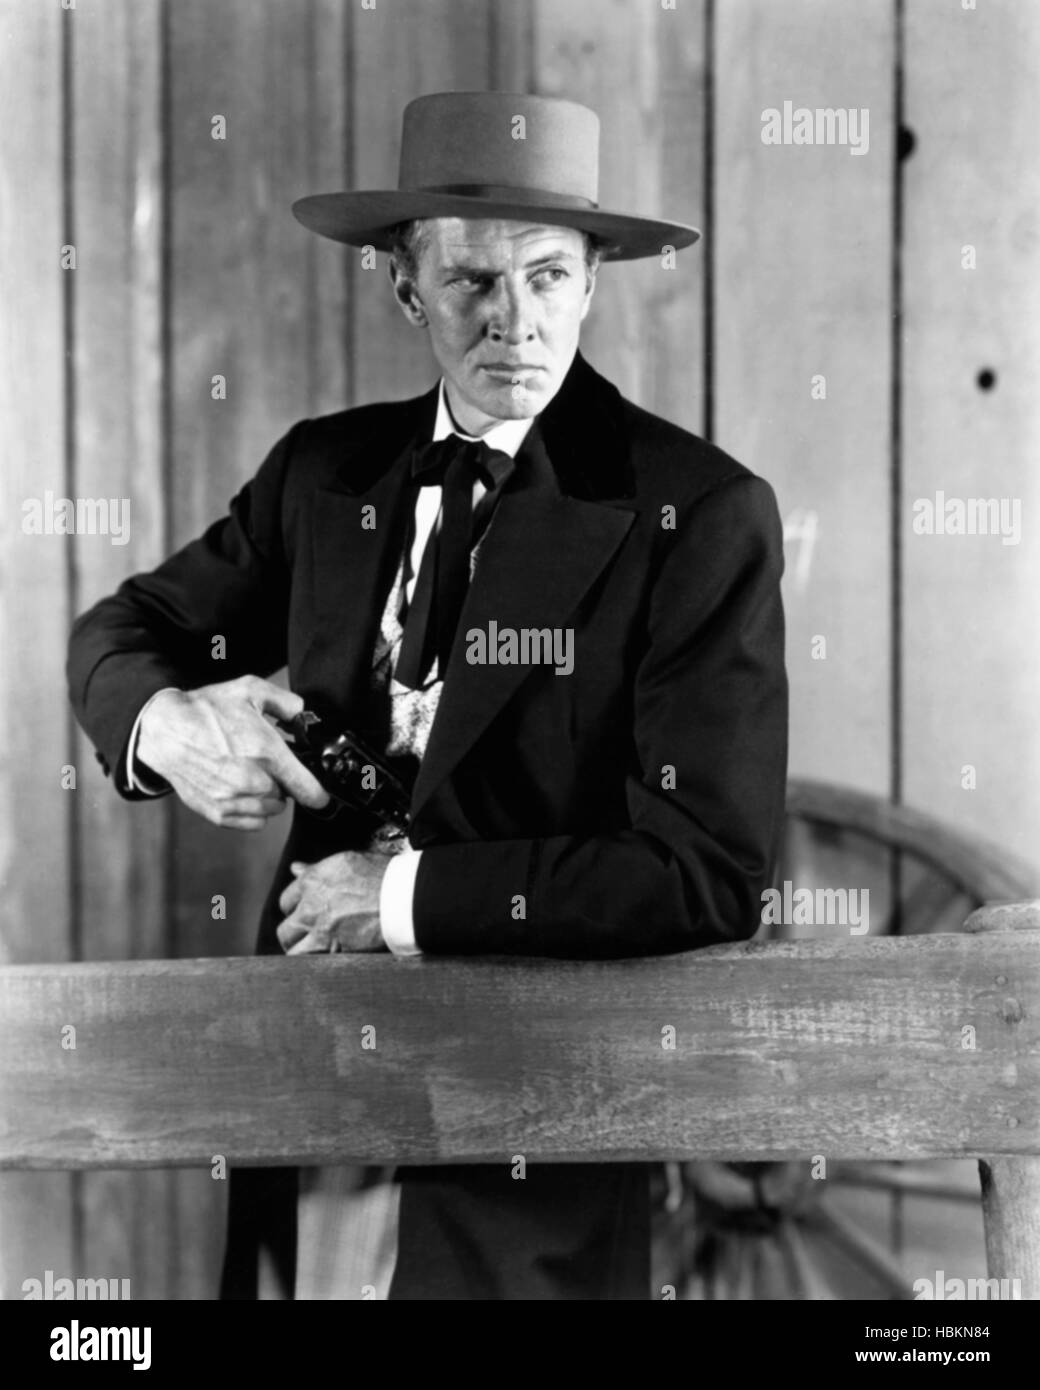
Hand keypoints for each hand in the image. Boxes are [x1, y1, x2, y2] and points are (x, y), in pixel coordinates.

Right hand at [136, 675, 329, 829]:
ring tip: (251, 775)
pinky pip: (252, 822)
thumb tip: (304, 715)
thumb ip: (286, 702)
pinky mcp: (217, 812)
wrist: (165, 730)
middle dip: (283, 783)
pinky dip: (252, 811)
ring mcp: (233, 799)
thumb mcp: (250, 691)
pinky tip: (241, 790)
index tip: (322, 796)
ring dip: (268, 798)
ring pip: (270, 811)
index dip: (319, 793)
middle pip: (288, 797)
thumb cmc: (205, 711)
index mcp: (266, 752)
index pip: (307, 788)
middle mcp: (252, 781)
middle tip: (267, 765)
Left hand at [276, 850, 388, 953]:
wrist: (403, 897)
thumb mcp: (347, 863)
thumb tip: (295, 868)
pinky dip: (313, 963)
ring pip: (292, 948)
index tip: (304, 914)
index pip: (286, 901)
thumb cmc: (382, 877)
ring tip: (314, 952)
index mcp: (312, 881)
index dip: (295, 909)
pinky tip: (324, 960)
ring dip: (301, 950)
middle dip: (294, 933)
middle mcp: (310, 905)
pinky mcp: (332, 949)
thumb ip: (317, 869)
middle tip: (308, 936)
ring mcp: (319, 929)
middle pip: (285, 928)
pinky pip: (309, 961)